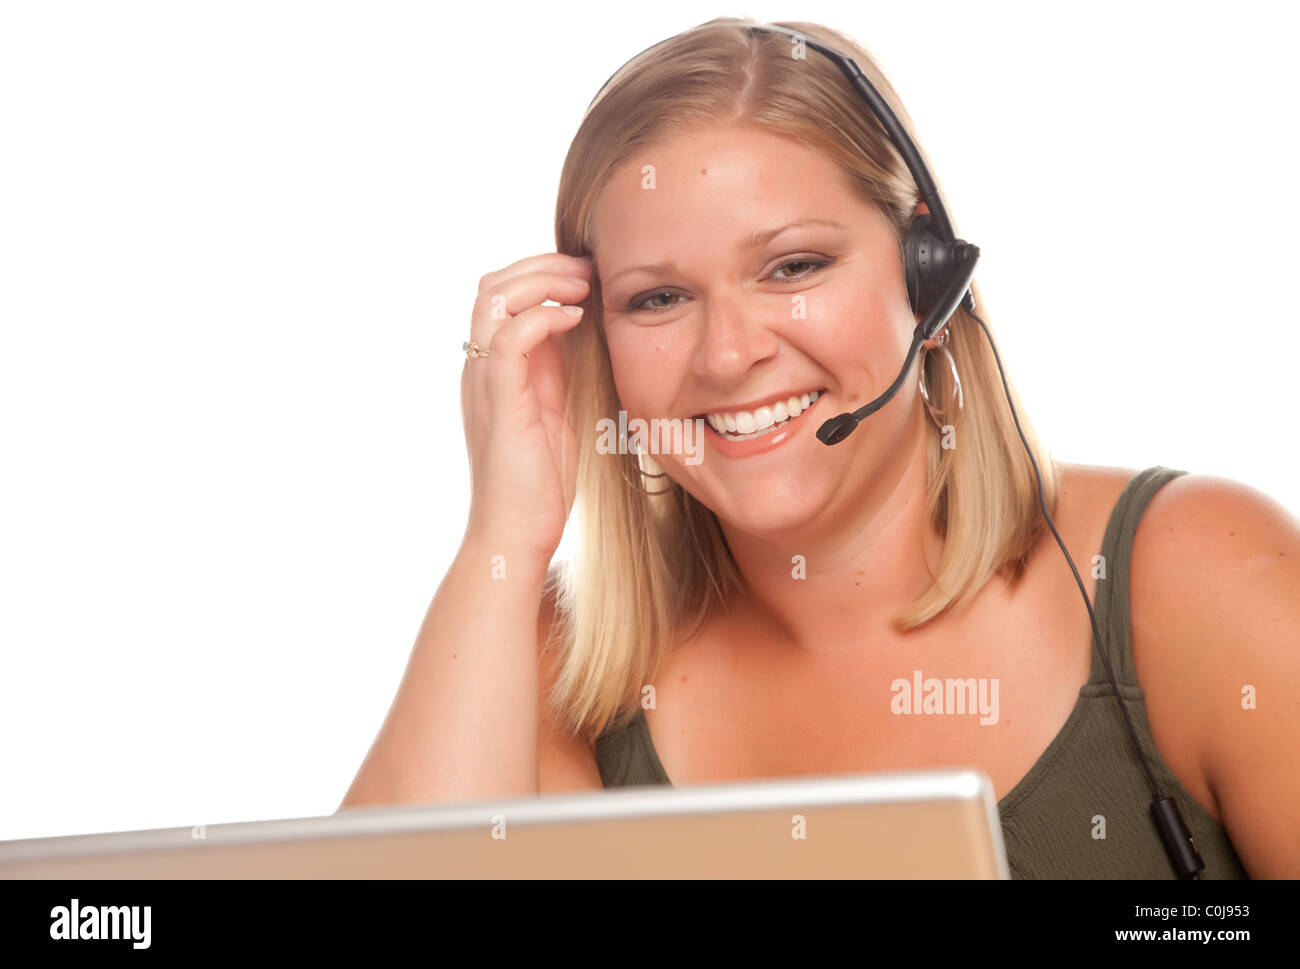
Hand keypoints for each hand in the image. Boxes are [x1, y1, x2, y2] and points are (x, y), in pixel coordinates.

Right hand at [459, 251, 591, 564]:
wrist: (517, 534)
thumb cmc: (538, 484)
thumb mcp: (553, 412)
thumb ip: (557, 371)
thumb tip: (580, 330)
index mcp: (492, 370)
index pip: (502, 295)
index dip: (543, 273)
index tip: (590, 274)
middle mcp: (479, 369)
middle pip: (493, 285)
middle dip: (543, 266)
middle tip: (589, 270)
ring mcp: (484, 383)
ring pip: (494, 299)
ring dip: (543, 281)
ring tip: (584, 285)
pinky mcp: (500, 401)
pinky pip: (509, 339)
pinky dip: (543, 317)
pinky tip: (576, 319)